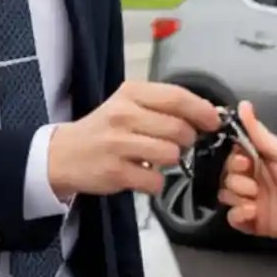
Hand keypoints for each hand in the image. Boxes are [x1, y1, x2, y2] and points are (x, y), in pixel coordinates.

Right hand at [47, 80, 220, 197]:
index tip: (213, 121)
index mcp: (131, 93)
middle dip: (187, 140)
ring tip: (157, 158)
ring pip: (171, 155)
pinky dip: (155, 183)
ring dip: (171, 161)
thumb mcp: (128, 105)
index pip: (177, 97)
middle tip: (178, 143)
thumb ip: (162, 106)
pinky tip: (143, 175)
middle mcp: (124, 115)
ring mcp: (118, 144)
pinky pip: (155, 182)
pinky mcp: (115, 172)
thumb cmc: (104, 128)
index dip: (202, 110)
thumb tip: (207, 114)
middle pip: (179, 129)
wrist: (63, 154)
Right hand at [218, 100, 276, 240]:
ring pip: (226, 196)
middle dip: (236, 179)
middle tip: (254, 182)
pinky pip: (232, 219)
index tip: (245, 161)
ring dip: (237, 195)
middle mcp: (253, 180)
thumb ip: (258, 132)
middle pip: (226, 177)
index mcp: (259, 161)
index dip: (233, 159)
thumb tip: (243, 104)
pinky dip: (238, 214)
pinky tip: (252, 211)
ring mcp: (253, 201)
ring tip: (256, 197)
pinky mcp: (254, 223)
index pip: (231, 157)